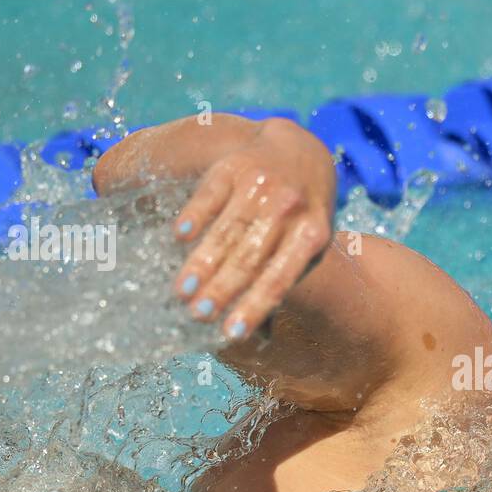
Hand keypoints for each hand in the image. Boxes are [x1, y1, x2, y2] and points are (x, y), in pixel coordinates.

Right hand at [171, 119, 335, 338]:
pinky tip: (178, 237)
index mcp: (312, 236)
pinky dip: (195, 216)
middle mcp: (289, 210)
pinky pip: (211, 195)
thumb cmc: (302, 215)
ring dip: (203, 263)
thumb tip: (263, 341)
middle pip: (250, 258)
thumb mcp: (308, 245)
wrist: (302, 151)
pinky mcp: (235, 166)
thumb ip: (284, 281)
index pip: (280, 280)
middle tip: (198, 315)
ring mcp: (262, 186)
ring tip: (181, 291)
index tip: (230, 333)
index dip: (254, 307)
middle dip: (223, 289)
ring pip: (228, 230)